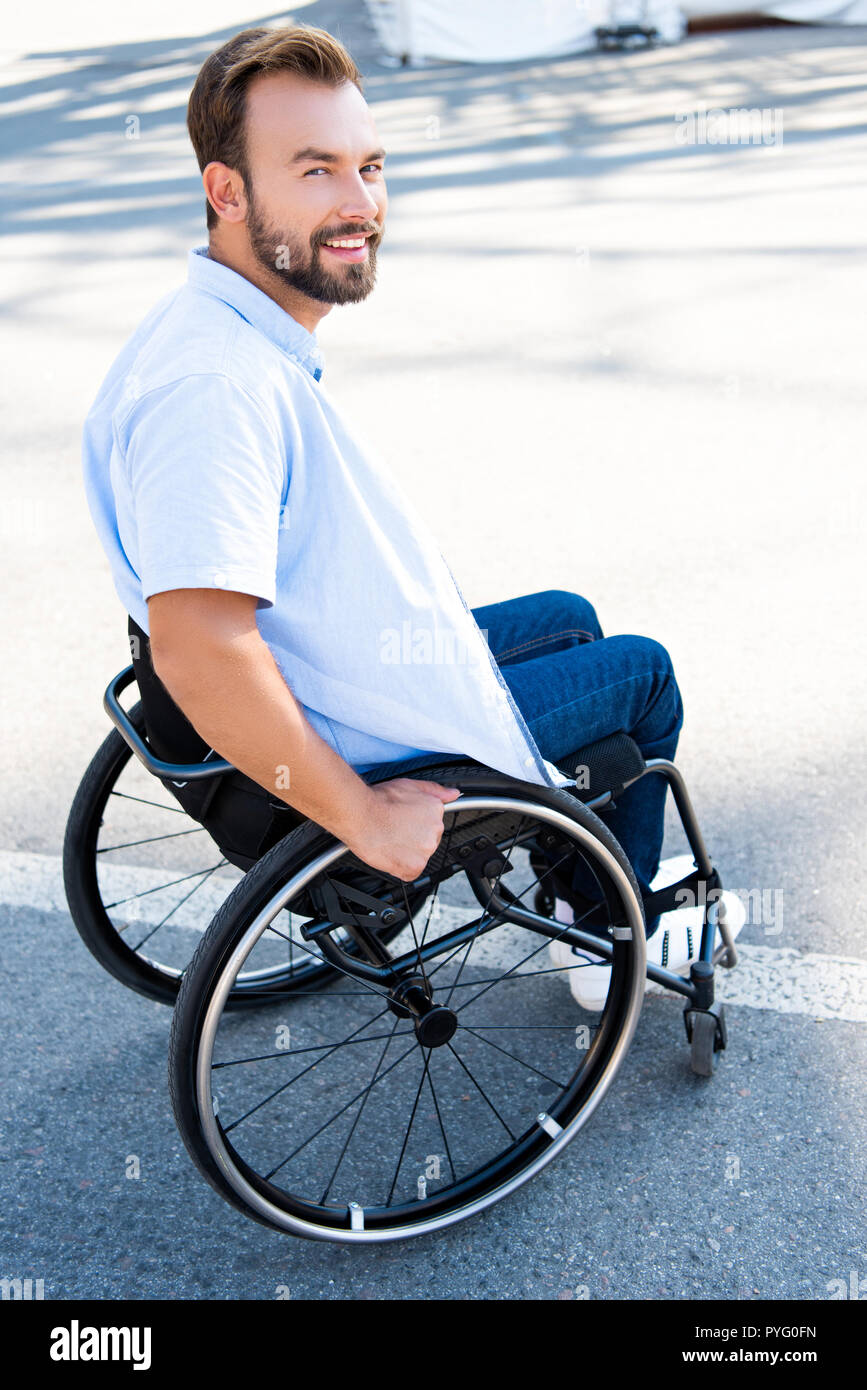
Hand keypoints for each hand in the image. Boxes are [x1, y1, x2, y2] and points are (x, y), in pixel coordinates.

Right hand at [343, 778, 460, 880]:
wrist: (359, 815)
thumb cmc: (378, 801)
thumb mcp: (409, 785)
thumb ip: (435, 790)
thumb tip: (454, 793)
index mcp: (435, 811)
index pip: (432, 823)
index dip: (414, 823)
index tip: (402, 821)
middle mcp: (435, 830)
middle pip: (427, 839)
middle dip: (412, 837)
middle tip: (394, 830)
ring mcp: (425, 850)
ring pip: (419, 855)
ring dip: (406, 851)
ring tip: (389, 839)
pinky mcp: (414, 867)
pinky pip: (411, 872)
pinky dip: (400, 866)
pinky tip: (390, 852)